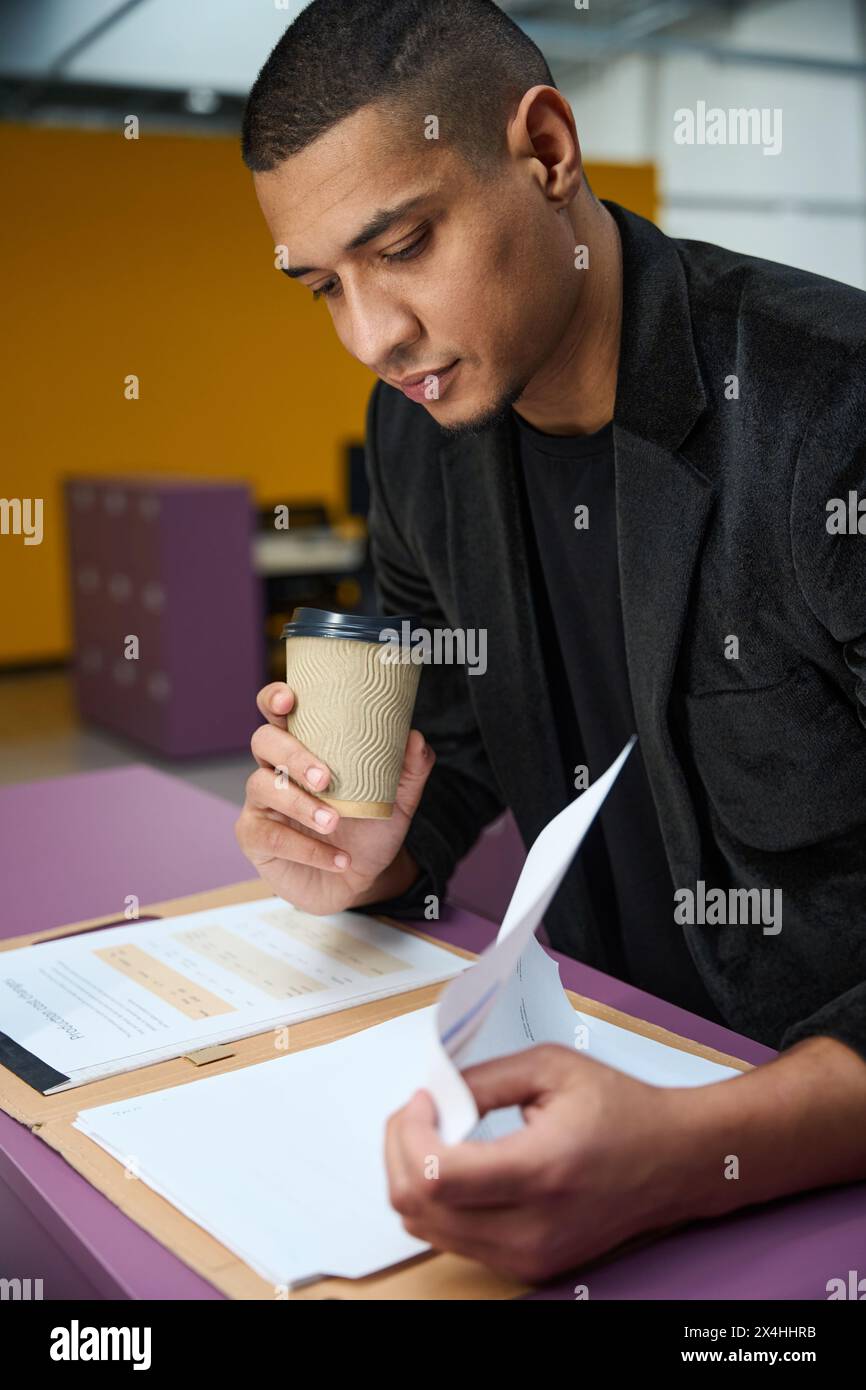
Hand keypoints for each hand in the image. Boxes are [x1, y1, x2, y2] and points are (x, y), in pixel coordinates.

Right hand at [235, 681, 434, 913]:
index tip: (289, 700)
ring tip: (334, 823)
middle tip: (326, 779)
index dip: (276, 699)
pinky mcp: (255, 837)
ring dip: (301, 805)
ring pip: (264, 787)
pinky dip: (307, 849)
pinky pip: (270, 836)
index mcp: (305, 746)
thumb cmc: (369, 829)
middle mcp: (276, 767)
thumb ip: (409, 770)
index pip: (278, 712)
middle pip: (265, 742)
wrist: (360, 880)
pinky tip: (338, 859)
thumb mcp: (397, 800)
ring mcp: (261, 802)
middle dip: (294, 756)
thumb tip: (416, 738)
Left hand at [385, 1043, 687, 1283]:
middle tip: (421, 1113)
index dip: (409, 1133)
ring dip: (414, 1177)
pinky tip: (459, 1165)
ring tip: (439, 1135)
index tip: (423, 1101)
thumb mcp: (552, 1068)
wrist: (673, 1161)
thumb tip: (434, 1095)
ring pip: (426, 1229)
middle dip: (400, 1150)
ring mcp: (528, 1257)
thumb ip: (483, 1079)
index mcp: (540, 1171)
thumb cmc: (623, 1112)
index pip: (435, 1176)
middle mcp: (531, 1228)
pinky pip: (452, 1240)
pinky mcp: (526, 1267)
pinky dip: (439, 1201)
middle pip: (419, 1207)